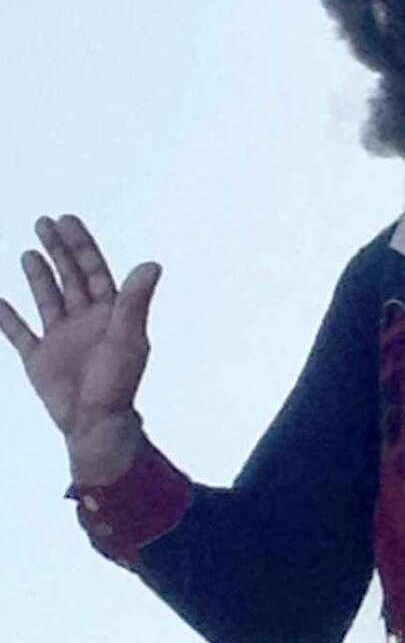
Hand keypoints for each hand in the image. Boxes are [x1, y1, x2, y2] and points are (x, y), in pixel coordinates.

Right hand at [0, 215, 160, 475]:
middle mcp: (86, 320)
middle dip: (58, 249)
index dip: (81, 244)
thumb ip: (135, 302)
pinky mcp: (39, 358)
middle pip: (70, 277)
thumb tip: (152, 264)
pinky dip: (7, 317)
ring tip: (28, 252)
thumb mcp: (127, 337)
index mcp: (110, 313)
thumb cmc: (117, 382)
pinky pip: (19, 332)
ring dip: (39, 275)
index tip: (66, 220)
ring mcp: (62, 338)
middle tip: (44, 222)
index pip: (94, 270)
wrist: (94, 423)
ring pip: (47, 298)